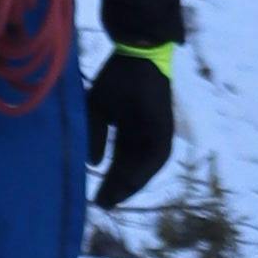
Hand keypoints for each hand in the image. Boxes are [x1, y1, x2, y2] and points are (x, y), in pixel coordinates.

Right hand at [85, 47, 176, 203]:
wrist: (138, 52)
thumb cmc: (117, 77)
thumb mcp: (97, 110)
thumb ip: (95, 136)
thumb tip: (92, 164)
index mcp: (129, 128)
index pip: (120, 161)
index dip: (109, 179)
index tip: (96, 196)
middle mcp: (144, 133)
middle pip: (131, 167)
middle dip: (117, 186)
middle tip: (102, 205)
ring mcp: (156, 130)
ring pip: (145, 166)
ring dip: (131, 183)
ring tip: (114, 199)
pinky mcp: (165, 126)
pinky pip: (158, 155)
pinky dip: (145, 170)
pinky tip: (130, 182)